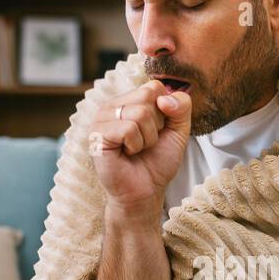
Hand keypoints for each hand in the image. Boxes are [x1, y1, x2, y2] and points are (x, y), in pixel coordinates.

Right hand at [88, 80, 191, 211]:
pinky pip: (128, 128)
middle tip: (145, 142)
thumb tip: (164, 97)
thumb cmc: (157, 162)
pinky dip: (135, 145)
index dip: (165, 112)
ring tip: (136, 149)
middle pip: (147, 96)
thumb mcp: (179, 131)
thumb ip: (182, 107)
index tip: (157, 131)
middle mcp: (112, 105)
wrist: (145, 192)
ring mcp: (101, 118)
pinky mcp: (97, 134)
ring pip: (139, 113)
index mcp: (128, 100)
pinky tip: (126, 153)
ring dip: (147, 138)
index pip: (154, 87)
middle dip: (156, 125)